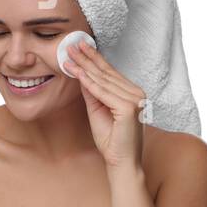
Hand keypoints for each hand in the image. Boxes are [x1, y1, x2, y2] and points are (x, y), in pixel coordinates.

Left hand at [64, 41, 146, 170]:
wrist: (121, 161)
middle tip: (72, 44)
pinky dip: (89, 83)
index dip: (94, 59)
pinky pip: (103, 93)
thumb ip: (92, 93)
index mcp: (132, 93)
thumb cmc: (112, 140)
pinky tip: (78, 73)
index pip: (110, 73)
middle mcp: (137, 94)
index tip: (80, 47)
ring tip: (70, 55)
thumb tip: (82, 74)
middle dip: (87, 58)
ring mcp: (135, 100)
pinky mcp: (129, 108)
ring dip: (85, 67)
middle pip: (107, 73)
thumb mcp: (97, 111)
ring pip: (104, 81)